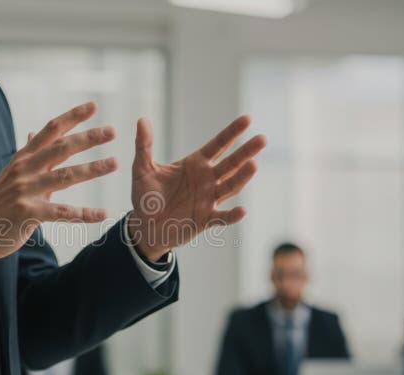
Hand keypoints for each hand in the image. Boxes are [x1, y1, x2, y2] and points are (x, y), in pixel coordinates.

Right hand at [0, 102, 117, 272]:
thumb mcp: (11, 173)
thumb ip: (28, 154)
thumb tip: (31, 132)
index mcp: (24, 158)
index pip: (50, 130)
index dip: (72, 116)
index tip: (93, 105)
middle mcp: (25, 169)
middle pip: (61, 148)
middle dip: (88, 138)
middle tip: (112, 131)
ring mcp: (25, 190)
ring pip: (65, 176)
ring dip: (92, 169)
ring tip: (114, 163)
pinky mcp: (28, 213)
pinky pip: (62, 213)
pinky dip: (84, 214)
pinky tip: (102, 214)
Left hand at [128, 115, 265, 260]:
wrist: (145, 227)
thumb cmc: (146, 196)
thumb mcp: (142, 169)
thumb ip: (144, 146)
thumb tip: (142, 120)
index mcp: (195, 164)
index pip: (218, 145)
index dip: (232, 133)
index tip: (247, 119)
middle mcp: (207, 180)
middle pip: (231, 163)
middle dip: (246, 152)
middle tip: (262, 139)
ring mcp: (209, 200)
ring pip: (230, 187)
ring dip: (241, 177)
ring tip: (253, 165)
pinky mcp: (205, 220)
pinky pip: (222, 217)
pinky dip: (232, 215)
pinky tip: (242, 210)